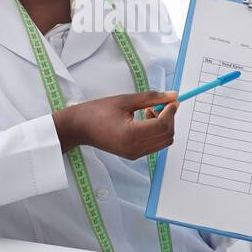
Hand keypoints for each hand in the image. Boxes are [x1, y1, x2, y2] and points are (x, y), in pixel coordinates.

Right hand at [52, 91, 178, 158]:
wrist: (79, 128)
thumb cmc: (97, 111)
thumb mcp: (125, 100)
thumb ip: (151, 98)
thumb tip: (173, 96)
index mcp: (130, 135)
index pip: (162, 125)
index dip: (171, 111)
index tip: (172, 100)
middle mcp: (134, 148)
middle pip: (167, 135)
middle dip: (169, 118)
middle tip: (160, 104)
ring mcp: (134, 154)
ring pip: (163, 141)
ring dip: (163, 125)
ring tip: (148, 111)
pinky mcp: (133, 155)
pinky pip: (155, 144)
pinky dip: (156, 132)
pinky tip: (144, 120)